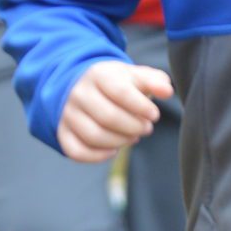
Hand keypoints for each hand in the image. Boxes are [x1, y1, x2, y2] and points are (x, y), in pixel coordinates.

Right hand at [58, 61, 173, 162]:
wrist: (83, 86)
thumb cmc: (116, 83)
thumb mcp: (134, 76)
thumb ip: (154, 80)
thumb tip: (168, 91)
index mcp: (98, 74)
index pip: (121, 92)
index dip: (141, 107)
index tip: (154, 114)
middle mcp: (78, 93)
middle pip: (108, 117)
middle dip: (134, 127)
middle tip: (146, 128)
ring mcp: (68, 114)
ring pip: (94, 135)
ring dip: (120, 141)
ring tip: (134, 137)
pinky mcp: (63, 132)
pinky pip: (76, 151)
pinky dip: (98, 156)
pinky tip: (114, 149)